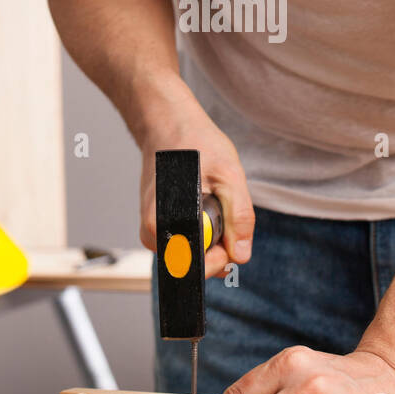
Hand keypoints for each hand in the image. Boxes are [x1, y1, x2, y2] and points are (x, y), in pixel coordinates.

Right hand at [139, 90, 254, 278]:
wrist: (167, 124)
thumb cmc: (194, 143)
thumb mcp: (229, 176)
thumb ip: (239, 218)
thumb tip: (241, 255)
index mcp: (165, 224)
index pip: (196, 269)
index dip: (220, 258)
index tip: (230, 237)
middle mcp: (152, 234)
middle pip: (194, 264)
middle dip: (217, 245)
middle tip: (221, 208)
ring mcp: (153, 232)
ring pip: (192, 253)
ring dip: (210, 234)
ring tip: (208, 199)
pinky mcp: (157, 227)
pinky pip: (186, 241)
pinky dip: (201, 226)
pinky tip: (200, 200)